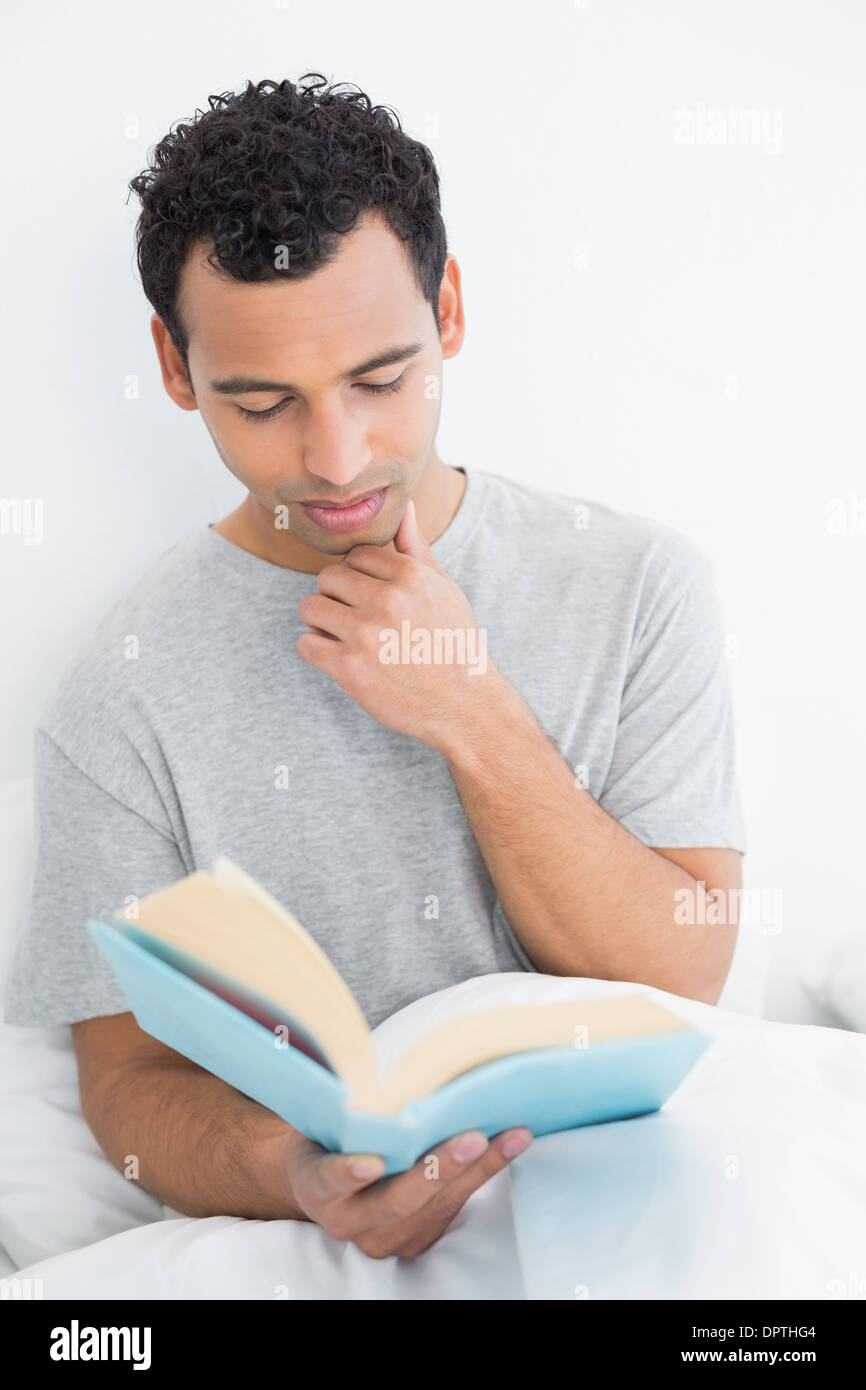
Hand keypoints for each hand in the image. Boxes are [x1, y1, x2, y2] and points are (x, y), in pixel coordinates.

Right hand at [282, 1124, 532, 1258]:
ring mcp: (381, 1238)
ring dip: (478, 1171)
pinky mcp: (413, 1241)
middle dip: (438, 1170)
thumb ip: (351, 1112)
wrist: (324, 1180)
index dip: (349, 1173)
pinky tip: (507, 1147)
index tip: (372, 1162)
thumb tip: (389, 1076)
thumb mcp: (326, 1121)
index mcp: (316, 1187)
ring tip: (510, 1137)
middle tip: (472, 1138)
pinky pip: (451, 1211)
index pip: (329, 1180)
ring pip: (434, 1208)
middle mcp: (347, 1221)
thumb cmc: (329, 1135)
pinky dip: (481, 1176)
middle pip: (396, 1201)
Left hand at [297, 500, 501, 750]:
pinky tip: (342, 660)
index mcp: (410, 575)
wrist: (466, 704)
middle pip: (327, 579)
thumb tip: (405, 506)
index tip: (371, 599)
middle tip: (357, 621)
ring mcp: (365, 634)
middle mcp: (387, 600)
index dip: (358, 577)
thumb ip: (417, 548)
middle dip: (336, 598)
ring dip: (322, 624)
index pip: (354, 555)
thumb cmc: (454, 643)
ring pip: (310, 608)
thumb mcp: (445, 589)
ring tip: (347, 639)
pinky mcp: (348, 668)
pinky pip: (306, 644)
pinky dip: (318, 652)